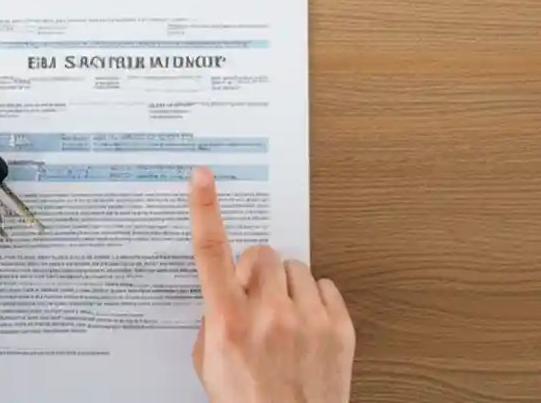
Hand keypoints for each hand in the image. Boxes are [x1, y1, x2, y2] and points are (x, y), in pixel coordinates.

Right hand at [188, 167, 354, 402]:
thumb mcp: (210, 363)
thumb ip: (213, 318)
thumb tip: (224, 290)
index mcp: (228, 320)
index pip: (211, 252)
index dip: (205, 209)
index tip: (201, 177)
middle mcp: (267, 314)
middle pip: (261, 254)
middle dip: (256, 271)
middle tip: (255, 299)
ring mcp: (307, 319)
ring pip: (295, 267)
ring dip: (286, 286)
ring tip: (283, 319)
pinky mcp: (338, 327)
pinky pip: (324, 286)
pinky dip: (315, 301)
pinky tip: (306, 325)